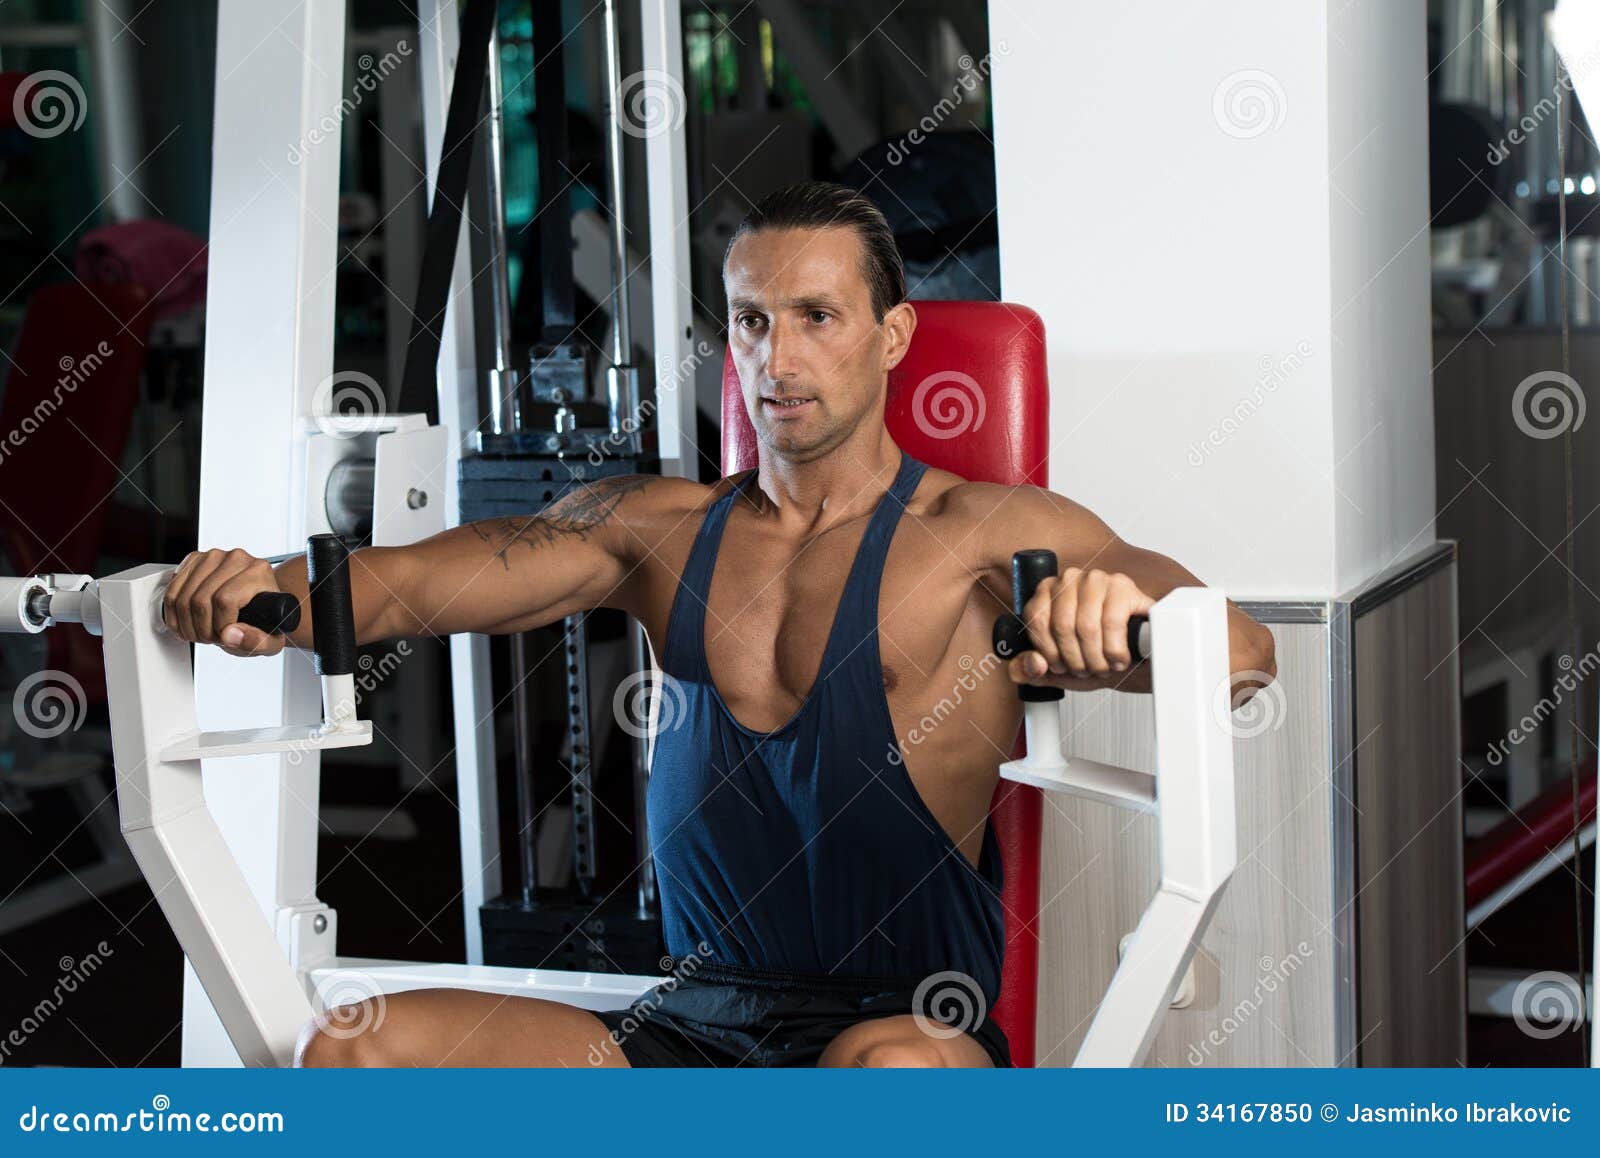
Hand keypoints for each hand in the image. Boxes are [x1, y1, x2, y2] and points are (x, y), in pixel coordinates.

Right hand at [162, 548, 289, 656]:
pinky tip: (187, 624)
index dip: (219, 626)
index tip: (225, 636)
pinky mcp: (196, 560)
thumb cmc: (265, 618)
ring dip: (187, 625)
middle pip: (201, 600)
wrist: (259, 602)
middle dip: (202, 629)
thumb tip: (230, 635)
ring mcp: (213, 557)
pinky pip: (172, 591)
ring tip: (202, 633)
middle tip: (212, 638)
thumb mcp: (271, 639)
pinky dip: (174, 614)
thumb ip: (257, 641)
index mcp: (258, 572)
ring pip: (183, 597)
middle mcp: (236, 559)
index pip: (225, 600)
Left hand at [1007, 567, 1154, 686]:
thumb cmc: (1095, 655)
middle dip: (1076, 660)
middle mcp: (1069, 579)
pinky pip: (1112, 624)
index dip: (1049, 652)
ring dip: (1096, 659)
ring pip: (1087, 626)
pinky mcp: (1123, 587)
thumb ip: (1029, 669)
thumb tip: (1033, 663)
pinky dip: (1115, 651)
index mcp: (1046, 592)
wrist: (1135, 655)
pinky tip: (1119, 658)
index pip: (1036, 621)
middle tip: (1087, 669)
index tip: (1061, 666)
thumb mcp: (1057, 668)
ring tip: (1103, 666)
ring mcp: (1097, 579)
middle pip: (1062, 626)